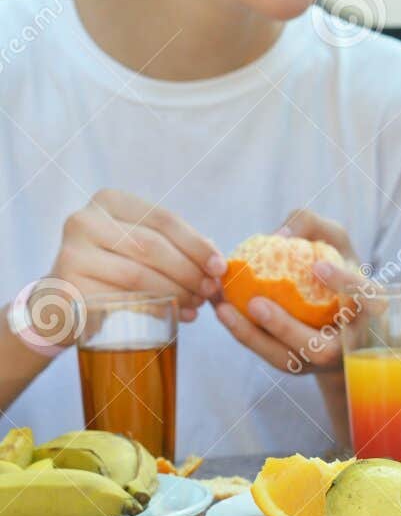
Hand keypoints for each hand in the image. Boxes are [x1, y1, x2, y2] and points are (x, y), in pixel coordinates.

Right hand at [47, 190, 223, 323]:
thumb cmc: (116, 266)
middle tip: (210, 291)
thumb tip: (217, 261)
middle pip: (153, 246)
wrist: (66, 298)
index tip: (220, 267)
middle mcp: (84, 220)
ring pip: (138, 274)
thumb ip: (178, 245)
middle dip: (190, 271)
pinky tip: (174, 314)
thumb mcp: (143, 245)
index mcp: (109, 201)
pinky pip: (120, 299)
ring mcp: (71, 252)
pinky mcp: (67, 286)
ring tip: (197, 304)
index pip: (164, 219)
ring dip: (176, 292)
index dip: (198, 245)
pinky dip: (154, 308)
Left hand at [214, 209, 362, 373]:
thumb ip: (311, 225)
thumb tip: (279, 236)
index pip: (367, 298)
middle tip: (256, 303)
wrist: (330, 304)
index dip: (345, 284)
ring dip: (253, 337)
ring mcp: (322, 359)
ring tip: (223, 308)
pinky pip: (268, 354)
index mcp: (370, 306)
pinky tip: (220, 308)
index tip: (318, 266)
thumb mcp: (332, 238)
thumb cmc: (333, 263)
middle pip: (323, 349)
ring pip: (289, 359)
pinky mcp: (297, 364)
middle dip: (287, 329)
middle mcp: (350, 341)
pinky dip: (242, 332)